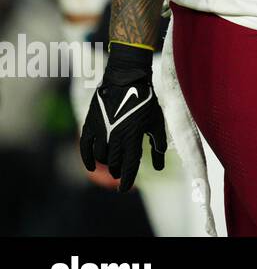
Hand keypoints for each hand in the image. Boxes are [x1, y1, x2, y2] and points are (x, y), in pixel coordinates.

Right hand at [80, 42, 166, 191]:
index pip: (130, 166)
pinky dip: (87, 159)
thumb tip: (159, 166)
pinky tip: (92, 166)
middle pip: (114, 163)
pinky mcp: (91, 125)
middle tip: (120, 175)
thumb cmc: (145, 101)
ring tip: (113, 165)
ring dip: (107, 164)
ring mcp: (101, 131)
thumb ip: (158, 144)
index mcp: (134, 137)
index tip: (124, 189)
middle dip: (118, 172)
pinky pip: (85, 147)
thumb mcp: (156, 122)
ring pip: (101, 157)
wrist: (126, 79)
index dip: (127, 180)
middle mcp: (116, 136)